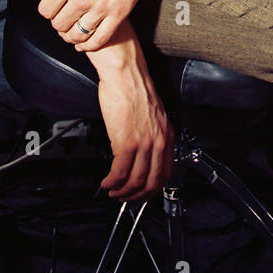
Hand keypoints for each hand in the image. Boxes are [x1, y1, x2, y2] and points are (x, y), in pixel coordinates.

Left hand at [29, 0, 162, 52]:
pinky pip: (100, 39)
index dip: (48, 9)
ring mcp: (101, 7)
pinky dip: (90, 45)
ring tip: (74, 27)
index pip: (46, 11)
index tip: (55, 6)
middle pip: (59, 25)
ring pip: (77, 35)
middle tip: (65, 15)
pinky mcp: (119, 13)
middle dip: (59, 22)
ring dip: (72, 35)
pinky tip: (87, 41)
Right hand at [90, 32, 174, 199]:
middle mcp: (159, 141)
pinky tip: (106, 182)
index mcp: (166, 135)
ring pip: (135, 180)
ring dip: (122, 192)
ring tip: (112, 191)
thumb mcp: (150, 117)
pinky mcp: (127, 142)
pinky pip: (120, 172)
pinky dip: (112, 182)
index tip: (141, 193)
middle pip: (152, 182)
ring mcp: (144, 143)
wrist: (125, 74)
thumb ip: (148, 137)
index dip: (152, 189)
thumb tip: (138, 156)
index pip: (165, 173)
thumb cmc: (133, 89)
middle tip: (124, 197)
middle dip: (136, 195)